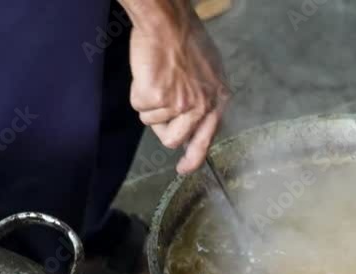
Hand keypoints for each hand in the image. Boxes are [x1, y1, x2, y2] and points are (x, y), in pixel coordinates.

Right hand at [124, 1, 228, 173]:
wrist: (168, 23)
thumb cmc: (185, 40)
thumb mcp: (209, 72)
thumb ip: (203, 100)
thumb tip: (191, 128)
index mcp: (217, 101)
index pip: (206, 139)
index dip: (193, 158)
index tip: (183, 168)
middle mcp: (201, 106)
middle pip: (174, 140)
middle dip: (162, 128)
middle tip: (157, 106)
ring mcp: (179, 104)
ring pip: (152, 123)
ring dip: (149, 103)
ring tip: (156, 77)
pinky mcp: (157, 98)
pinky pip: (139, 108)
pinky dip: (138, 92)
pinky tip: (148, 74)